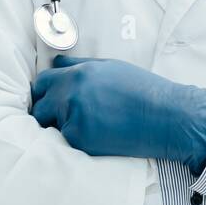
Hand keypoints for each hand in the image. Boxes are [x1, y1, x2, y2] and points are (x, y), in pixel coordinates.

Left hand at [31, 56, 205, 170]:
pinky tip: (99, 135)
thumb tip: (56, 62)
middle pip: (39, 107)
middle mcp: (71, 94)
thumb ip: (79, 64)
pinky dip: (78, 140)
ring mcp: (73, 118)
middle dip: (46, 112)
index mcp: (78, 74)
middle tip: (62, 117)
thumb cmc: (142, 90)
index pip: (41, 82)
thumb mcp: (111, 67)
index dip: (43, 92)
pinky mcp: (80, 140)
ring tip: (89, 126)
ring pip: (52, 127)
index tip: (48, 98)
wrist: (166, 117)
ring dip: (62, 127)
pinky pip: (67, 142)